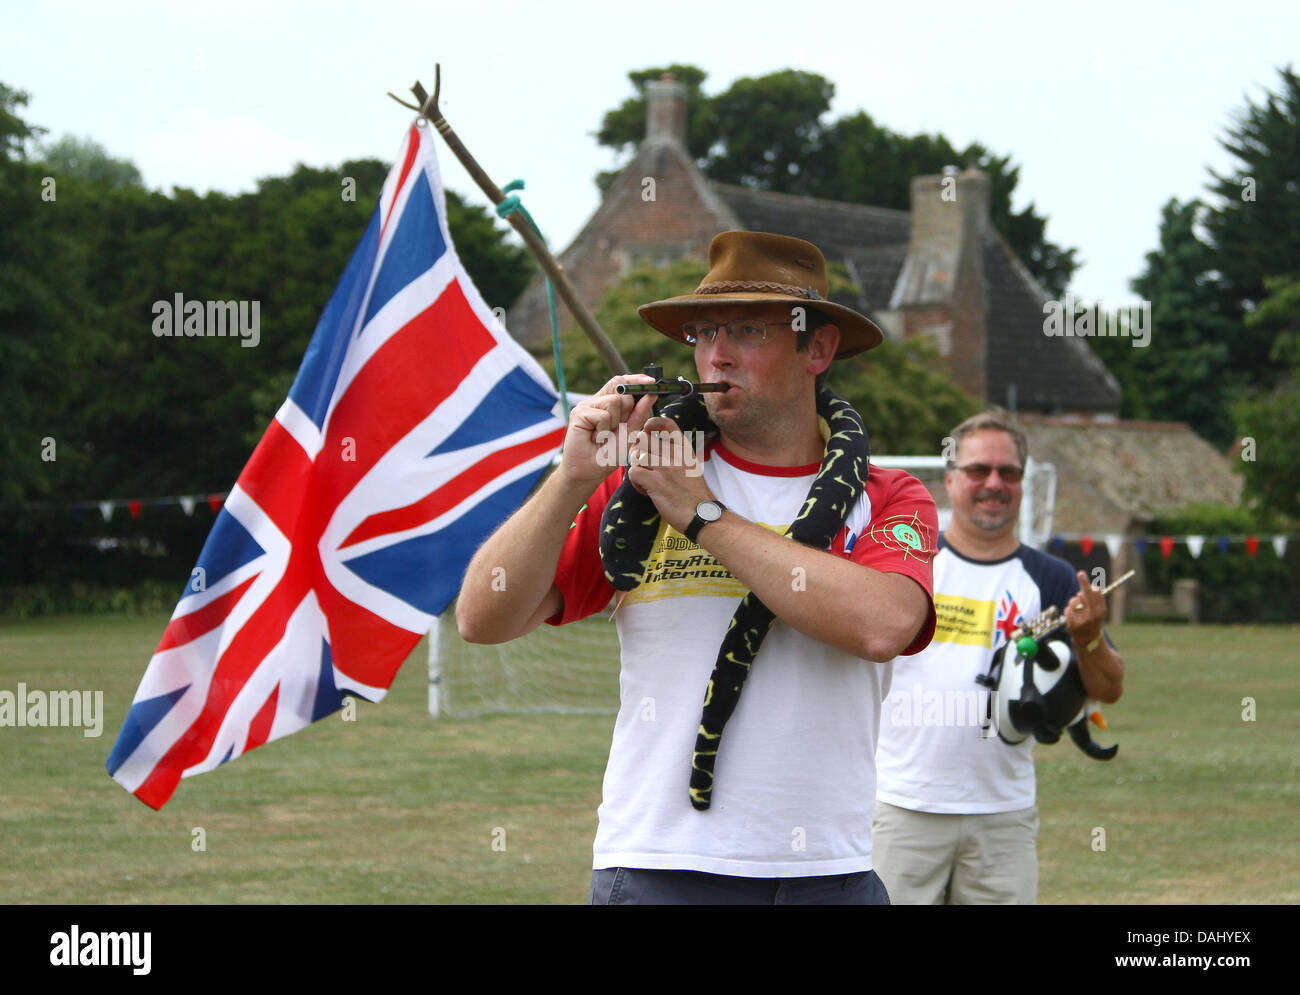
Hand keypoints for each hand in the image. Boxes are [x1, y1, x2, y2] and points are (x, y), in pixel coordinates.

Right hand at [558, 374, 655, 487]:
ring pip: (613, 401)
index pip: (623, 382)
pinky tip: (596, 438)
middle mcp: (597, 401)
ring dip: (614, 422)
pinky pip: (602, 415)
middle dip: (628, 406)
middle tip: (618, 427)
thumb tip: (651, 394)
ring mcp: (587, 406)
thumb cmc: (607, 454)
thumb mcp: (630, 433)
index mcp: (609, 403)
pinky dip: (604, 429)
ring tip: (604, 436)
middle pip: (619, 386)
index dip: (637, 380)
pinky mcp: (579, 413)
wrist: (588, 472)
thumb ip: (639, 413)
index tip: (652, 382)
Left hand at [626, 416, 713, 532]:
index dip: (651, 423)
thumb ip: (675, 452)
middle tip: (642, 463)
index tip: (647, 432)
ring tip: (645, 479)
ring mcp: (665, 467)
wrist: (702, 514)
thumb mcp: (690, 465)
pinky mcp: (655, 482)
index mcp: (684, 448)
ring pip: (635, 455)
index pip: (666, 423)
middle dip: (636, 450)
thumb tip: (652, 442)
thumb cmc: (693, 492)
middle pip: (643, 439)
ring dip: (636, 467)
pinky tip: (646, 490)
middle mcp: (674, 454)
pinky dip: (635, 482)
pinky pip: (633, 472)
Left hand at [1064, 570, 1106, 646]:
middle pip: (1087, 595)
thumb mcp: (1098, 611)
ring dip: (1074, 602)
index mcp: (1101, 611)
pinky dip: (1069, 610)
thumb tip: (1092, 587)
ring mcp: (1083, 620)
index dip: (1090, 585)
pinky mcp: (1073, 624)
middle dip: (1084, 583)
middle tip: (1081, 573)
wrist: (1088, 639)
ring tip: (1078, 609)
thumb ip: (1095, 599)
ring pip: (1074, 601)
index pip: (1097, 594)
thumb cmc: (1093, 620)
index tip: (1083, 575)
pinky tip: (1073, 616)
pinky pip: (1068, 609)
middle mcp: (1093, 616)